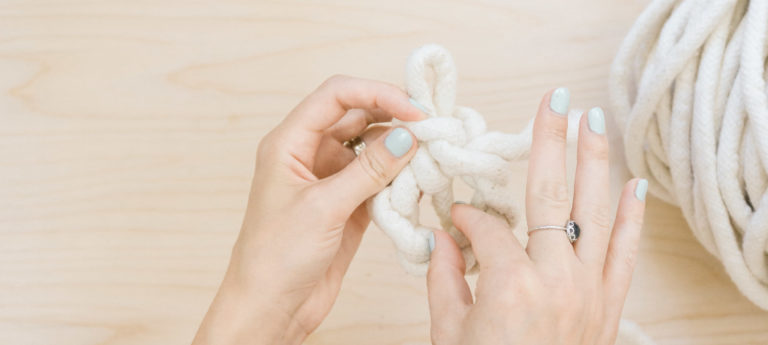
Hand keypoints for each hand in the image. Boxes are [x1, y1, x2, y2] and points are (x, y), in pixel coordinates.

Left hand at [192, 75, 425, 344]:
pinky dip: (399, 177)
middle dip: (394, 117)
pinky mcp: (347, 203)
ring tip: (429, 156)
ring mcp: (330, 178)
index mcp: (289, 143)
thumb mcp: (324, 208)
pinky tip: (417, 182)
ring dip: (400, 149)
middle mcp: (310, 153)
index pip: (336, 96)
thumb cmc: (275, 258)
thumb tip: (407, 136)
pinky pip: (378, 178)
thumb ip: (368, 170)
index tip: (413, 109)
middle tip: (432, 128)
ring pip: (372, 147)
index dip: (376, 94)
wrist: (270, 308)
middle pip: (358, 116)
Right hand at [426, 89, 647, 344]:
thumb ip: (445, 278)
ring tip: (593, 121)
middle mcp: (555, 278)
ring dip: (594, 162)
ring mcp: (588, 290)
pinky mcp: (608, 305)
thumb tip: (442, 239)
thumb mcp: (448, 332)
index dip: (466, 216)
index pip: (486, 227)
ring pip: (594, 211)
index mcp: (509, 285)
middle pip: (550, 194)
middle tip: (553, 102)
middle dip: (549, 142)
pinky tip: (634, 182)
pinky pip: (624, 251)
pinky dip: (631, 216)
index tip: (456, 216)